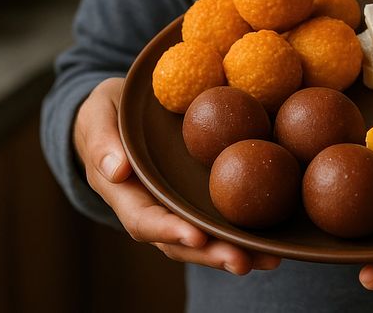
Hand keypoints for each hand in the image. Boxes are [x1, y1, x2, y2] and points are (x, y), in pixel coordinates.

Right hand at [73, 77, 281, 274]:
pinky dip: (245, 233)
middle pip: (180, 242)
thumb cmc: (109, 111)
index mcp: (124, 192)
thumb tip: (116, 170)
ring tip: (268, 259)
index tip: (195, 237)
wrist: (122, 112)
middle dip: (211, 254)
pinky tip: (273, 241)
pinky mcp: (200, 198)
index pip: (143, 220)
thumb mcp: (98, 114)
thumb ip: (102, 140)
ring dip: (234, 252)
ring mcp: (178, 206)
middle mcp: (153, 208)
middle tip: (242, 261)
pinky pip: (221, 219)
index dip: (168, 230)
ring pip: (205, 238)